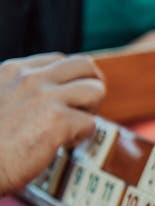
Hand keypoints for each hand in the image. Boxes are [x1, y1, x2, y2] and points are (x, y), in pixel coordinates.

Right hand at [0, 53, 104, 195]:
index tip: (65, 100)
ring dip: (91, 111)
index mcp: (12, 71)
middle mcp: (30, 78)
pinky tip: (62, 145)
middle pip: (85, 65)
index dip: (70, 81)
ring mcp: (45, 97)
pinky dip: (81, 137)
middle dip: (91, 87)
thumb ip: (21, 93)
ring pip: (95, 90)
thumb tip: (52, 98)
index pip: (59, 61)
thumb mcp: (0, 101)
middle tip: (82, 110)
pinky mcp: (57, 121)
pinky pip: (90, 123)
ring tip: (72, 127)